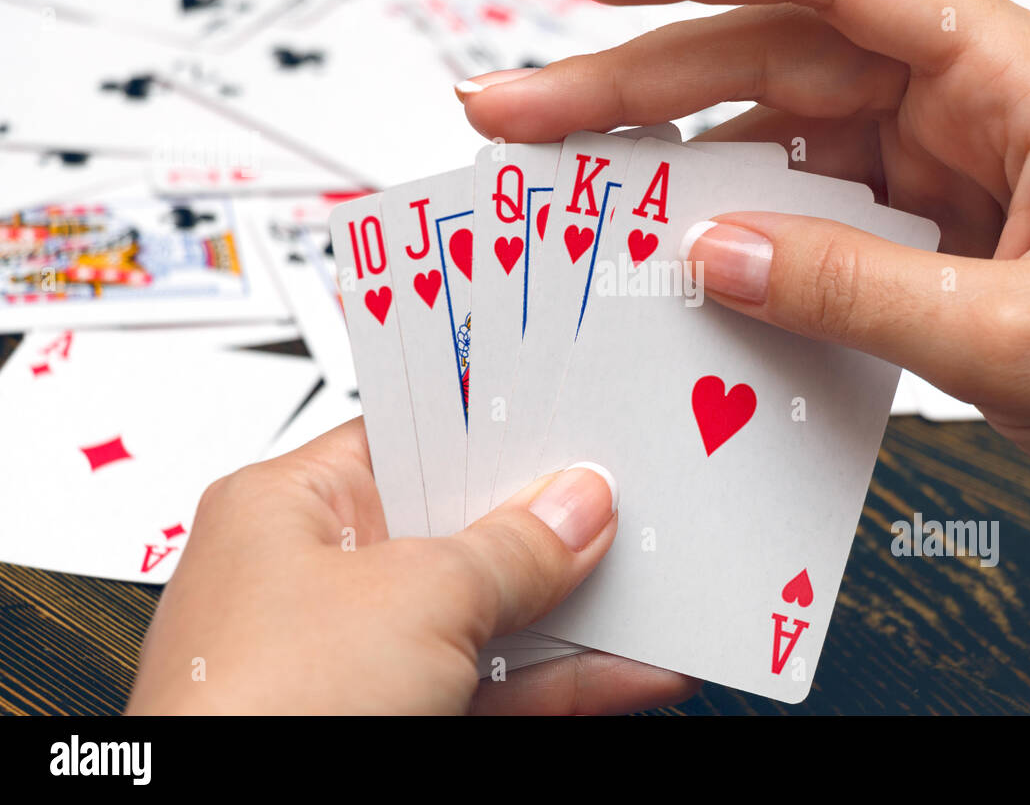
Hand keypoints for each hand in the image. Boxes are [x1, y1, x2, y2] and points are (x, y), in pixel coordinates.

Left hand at [127, 418, 695, 713]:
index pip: (409, 441)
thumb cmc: (255, 711)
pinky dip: (566, 682)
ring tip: (656, 589)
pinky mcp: (397, 723)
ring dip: (575, 612)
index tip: (571, 425)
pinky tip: (634, 669)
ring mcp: (359, 661)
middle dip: (550, 528)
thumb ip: (512, 549)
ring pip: (490, 620)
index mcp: (287, 510)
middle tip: (628, 505)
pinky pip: (497, 689)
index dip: (493, 431)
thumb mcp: (416, 598)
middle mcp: (316, 581)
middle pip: (461, 532)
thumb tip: (576, 506)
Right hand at [455, 0, 1029, 543]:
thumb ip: (859, 292)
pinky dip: (727, 220)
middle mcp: (961, 102)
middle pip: (768, 53)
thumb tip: (719, 253)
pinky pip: (799, 201)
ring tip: (565, 173)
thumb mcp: (1022, 337)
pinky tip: (667, 240)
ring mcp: (932, 162)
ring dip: (665, 148)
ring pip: (771, 127)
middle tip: (521, 106)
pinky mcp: (917, 222)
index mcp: (1010, 80)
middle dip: (633, 74)